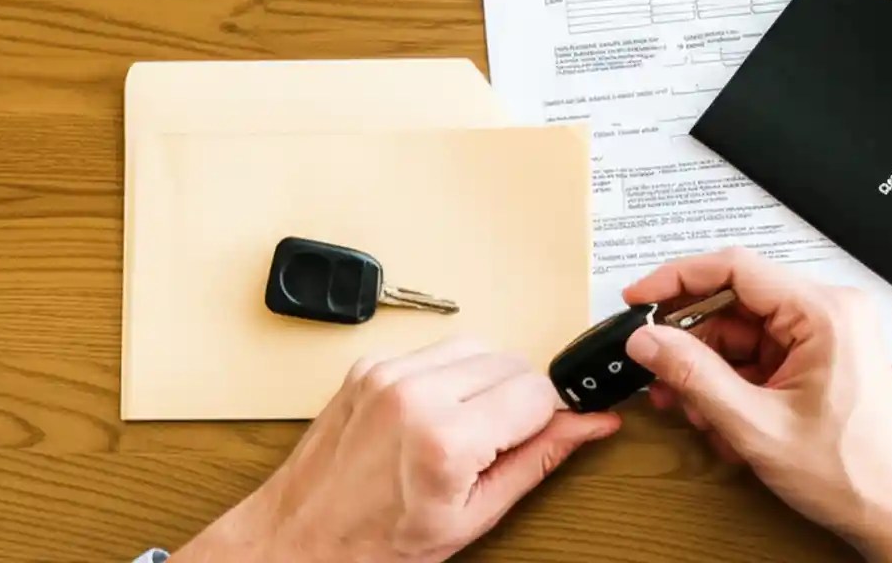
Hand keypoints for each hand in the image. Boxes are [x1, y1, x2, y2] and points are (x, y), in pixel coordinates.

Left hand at [171, 337, 620, 562]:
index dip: (551, 417)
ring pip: (480, 348)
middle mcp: (415, 393)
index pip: (539, 392)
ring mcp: (388, 373)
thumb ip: (539, 459)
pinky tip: (437, 414)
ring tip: (466, 430)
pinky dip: (450, 377)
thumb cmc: (377, 543)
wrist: (301, 538)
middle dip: (520, 401)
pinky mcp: (371, 364)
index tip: (547, 434)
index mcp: (445, 439)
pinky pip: (438, 350)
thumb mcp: (474, 515)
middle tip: (497, 445)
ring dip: (487, 383)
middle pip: (514, 363)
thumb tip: (590, 425)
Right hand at [623, 249, 891, 561]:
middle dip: (691, 343)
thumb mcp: (756, 425)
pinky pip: (758, 357)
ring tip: (692, 410)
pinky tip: (722, 421)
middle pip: (734, 304)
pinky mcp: (817, 360)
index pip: (736, 268)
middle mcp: (828, 313)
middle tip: (656, 370)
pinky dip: (731, 385)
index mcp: (825, 312)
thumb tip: (648, 340)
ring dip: (708, 371)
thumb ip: (694, 376)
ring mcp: (824, 336)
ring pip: (741, 334)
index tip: (638, 297)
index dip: (678, 278)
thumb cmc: (854, 474)